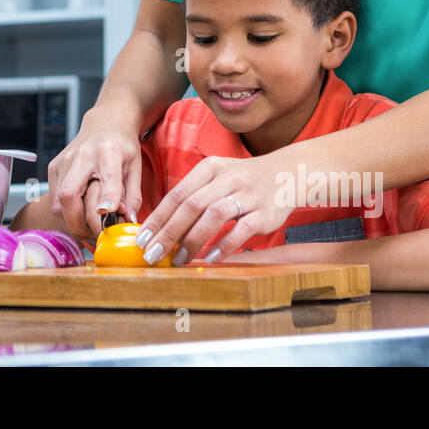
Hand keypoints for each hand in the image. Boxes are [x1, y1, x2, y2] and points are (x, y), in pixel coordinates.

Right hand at [46, 109, 143, 238]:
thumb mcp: (135, 167)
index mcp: (108, 152)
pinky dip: (66, 214)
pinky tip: (79, 215)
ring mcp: (63, 161)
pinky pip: (54, 199)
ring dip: (72, 222)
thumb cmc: (122, 146)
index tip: (107, 215)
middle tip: (96, 236)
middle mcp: (82, 155)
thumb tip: (128, 223)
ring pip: (58, 203)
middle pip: (70, 195)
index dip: (107, 198)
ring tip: (89, 228)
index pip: (107, 178)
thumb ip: (132, 197)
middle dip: (79, 223)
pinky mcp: (53, 168)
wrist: (105, 123)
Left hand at [134, 155, 292, 264]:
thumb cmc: (242, 183)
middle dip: (168, 232)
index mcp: (210, 168)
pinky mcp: (265, 212)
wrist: (285, 175)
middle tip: (154, 254)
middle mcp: (228, 178)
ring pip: (214, 215)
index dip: (158, 218)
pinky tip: (211, 257)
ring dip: (193, 240)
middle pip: (191, 205)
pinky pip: (242, 228)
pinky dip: (225, 244)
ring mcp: (247, 194)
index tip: (142, 239)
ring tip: (179, 259)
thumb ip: (192, 198)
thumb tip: (160, 227)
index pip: (177, 194)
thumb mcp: (216, 178)